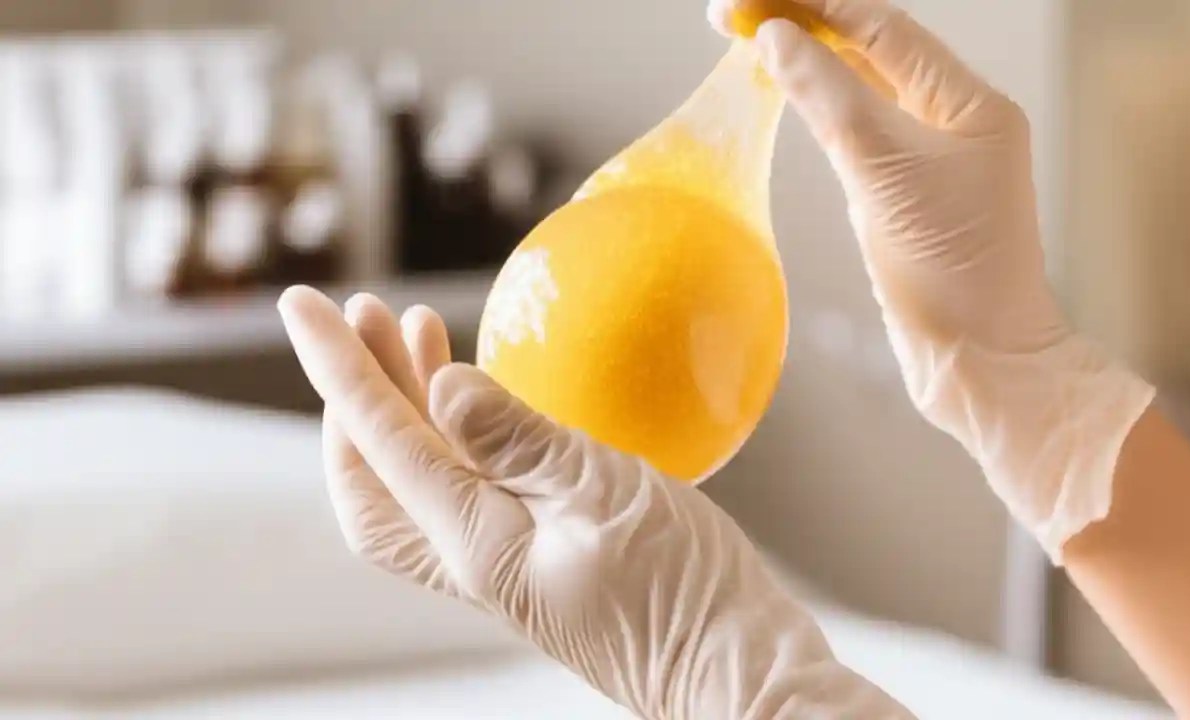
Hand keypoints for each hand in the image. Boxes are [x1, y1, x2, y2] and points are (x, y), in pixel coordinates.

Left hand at [279, 287, 913, 719]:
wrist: (729, 667)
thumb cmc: (683, 591)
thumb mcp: (606, 497)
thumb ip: (522, 442)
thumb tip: (443, 388)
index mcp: (476, 540)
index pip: (382, 440)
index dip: (338, 368)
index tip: (304, 305)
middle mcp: (471, 554)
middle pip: (375, 469)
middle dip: (356, 387)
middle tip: (365, 311)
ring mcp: (501, 558)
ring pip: (415, 476)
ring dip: (402, 402)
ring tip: (413, 331)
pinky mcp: (534, 556)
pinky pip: (463, 485)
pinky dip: (451, 431)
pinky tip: (479, 398)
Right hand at [711, 0, 1153, 560]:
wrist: (979, 362)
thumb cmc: (951, 274)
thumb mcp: (884, 174)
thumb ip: (831, 98)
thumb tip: (778, 38)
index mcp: (971, 103)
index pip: (882, 27)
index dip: (813, 5)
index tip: (749, 4)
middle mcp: (957, 121)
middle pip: (873, 49)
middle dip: (806, 25)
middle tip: (735, 16)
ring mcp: (934, 159)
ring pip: (865, 88)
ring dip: (811, 62)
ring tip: (752, 42)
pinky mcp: (909, 196)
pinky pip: (861, 131)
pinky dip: (823, 107)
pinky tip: (790, 94)